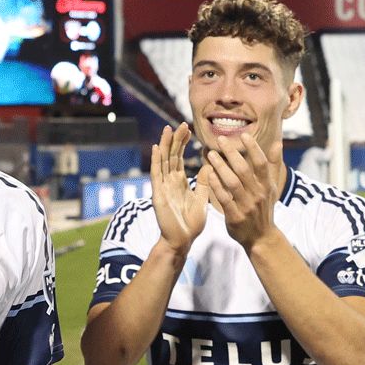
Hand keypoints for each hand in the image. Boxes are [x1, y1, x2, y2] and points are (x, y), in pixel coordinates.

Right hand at [151, 123, 206, 256]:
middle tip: (182, 124)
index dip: (183, 143)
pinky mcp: (158, 193)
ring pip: (163, 161)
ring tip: (168, 129)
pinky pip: (156, 174)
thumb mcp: (202, 199)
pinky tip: (157, 148)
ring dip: (165, 145)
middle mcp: (169, 181)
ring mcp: (162, 186)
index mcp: (179, 182)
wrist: (182, 241)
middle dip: (176, 140)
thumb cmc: (191, 223)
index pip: (179, 158)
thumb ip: (203, 183)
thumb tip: (208, 166)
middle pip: (171, 155)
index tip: (189, 129)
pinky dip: (156, 160)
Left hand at [198, 135, 280, 250]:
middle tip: (220, 139)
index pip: (261, 164)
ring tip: (210, 154)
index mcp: (267, 186)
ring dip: (221, 167)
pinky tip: (208, 174)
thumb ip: (273, 165)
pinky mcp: (235, 216)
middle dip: (232, 153)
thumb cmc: (264, 208)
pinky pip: (224, 198)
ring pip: (232, 182)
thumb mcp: (272, 188)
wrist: (261, 238)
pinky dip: (216, 186)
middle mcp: (258, 194)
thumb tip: (278, 142)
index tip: (243, 135)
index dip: (253, 148)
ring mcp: (247, 206)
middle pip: (244, 170)